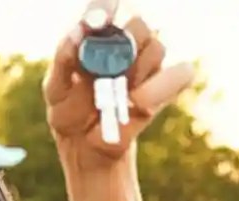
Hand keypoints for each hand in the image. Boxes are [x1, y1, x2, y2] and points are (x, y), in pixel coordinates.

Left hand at [44, 0, 193, 164]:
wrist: (85, 148)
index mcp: (97, 36)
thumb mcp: (57, 90)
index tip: (97, 19)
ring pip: (157, 47)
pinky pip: (181, 73)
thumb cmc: (69, 112)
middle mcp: (127, 43)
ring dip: (133, 72)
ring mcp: (148, 64)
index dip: (104, 7)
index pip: (106, 7)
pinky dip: (159, 88)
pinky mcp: (166, 88)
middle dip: (121, 46)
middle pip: (139, 23)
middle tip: (101, 71)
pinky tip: (136, 101)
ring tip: (111, 96)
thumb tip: (78, 33)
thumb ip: (64, 61)